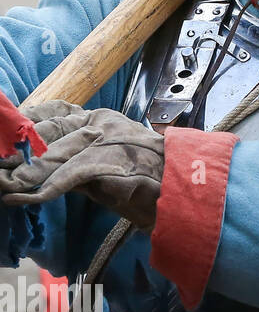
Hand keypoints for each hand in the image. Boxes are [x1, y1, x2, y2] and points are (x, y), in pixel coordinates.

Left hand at [0, 104, 164, 229]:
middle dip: (19, 152)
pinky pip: (69, 176)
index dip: (27, 122)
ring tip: (4, 185)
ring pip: (54, 154)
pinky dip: (42, 189)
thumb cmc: (150, 182)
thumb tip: (38, 169)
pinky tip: (21, 199)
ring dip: (24, 174)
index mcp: (102, 118)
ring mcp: (108, 140)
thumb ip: (75, 162)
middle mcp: (103, 123)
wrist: (187, 190)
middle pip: (48, 132)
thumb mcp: (106, 164)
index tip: (6, 132)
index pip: (55, 112)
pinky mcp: (112, 162)